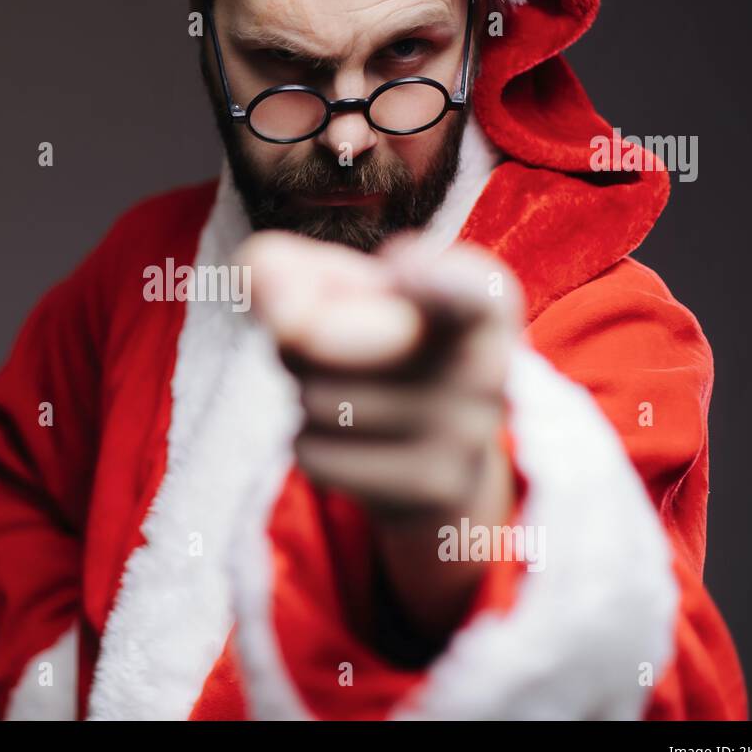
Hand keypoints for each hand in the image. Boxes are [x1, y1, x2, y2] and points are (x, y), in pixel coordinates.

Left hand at [238, 229, 523, 636]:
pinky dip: (311, 444)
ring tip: (349, 394)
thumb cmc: (378, 345)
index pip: (468, 290)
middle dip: (298, 341)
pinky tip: (352, 441)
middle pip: (324, 338)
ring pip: (318, 401)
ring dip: (306, 395)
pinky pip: (318, 455)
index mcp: (478, 300)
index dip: (432, 277)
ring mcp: (465, 434)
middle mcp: (487, 364)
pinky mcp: (433, 487)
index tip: (400, 264)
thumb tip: (263, 284)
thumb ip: (288, 272)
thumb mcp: (339, 293)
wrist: (437, 456)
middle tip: (324, 341)